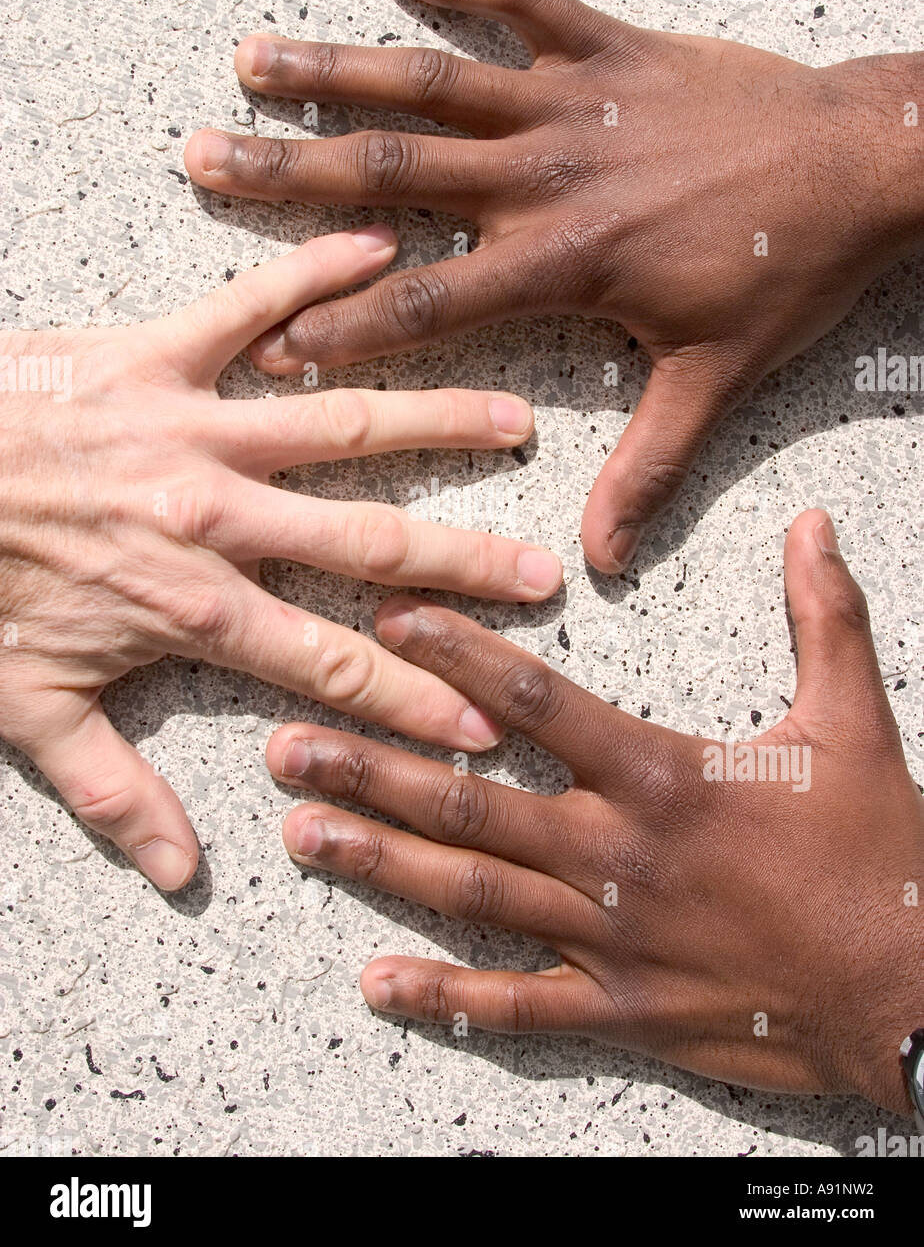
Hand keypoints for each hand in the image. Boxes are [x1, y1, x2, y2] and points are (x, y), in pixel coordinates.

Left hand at [0, 226, 563, 890]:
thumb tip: (181, 873)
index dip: (415, 701)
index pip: (333, 666)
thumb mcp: (28, 709)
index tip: (485, 722)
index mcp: (193, 608)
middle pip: (370, 543)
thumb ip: (114, 790)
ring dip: (436, 422)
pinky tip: (378, 253)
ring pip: (342, 424)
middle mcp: (217, 518)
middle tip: (543, 574)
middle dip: (465, 565)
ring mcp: (192, 429)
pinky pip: (248, 307)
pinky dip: (313, 275)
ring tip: (514, 422)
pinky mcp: (152, 354)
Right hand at [184, 0, 923, 573]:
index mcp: (565, 262)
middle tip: (205, 158)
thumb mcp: (716, 379)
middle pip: (397, 177)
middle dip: (292, 171)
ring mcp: (575, 103)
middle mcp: (549, 176)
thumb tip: (605, 558)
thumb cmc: (787, 271)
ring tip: (255, 58)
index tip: (269, 339)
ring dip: (341, 69)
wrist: (865, 164)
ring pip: (438, 81)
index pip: (430, 301)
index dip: (347, 324)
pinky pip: (526, 3)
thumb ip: (650, 466)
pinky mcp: (611, 49)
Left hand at [271, 510, 922, 1114]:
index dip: (454, 655)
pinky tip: (377, 985)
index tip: (386, 620)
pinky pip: (515, 1007)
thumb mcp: (858, 721)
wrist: (909, 989)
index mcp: (661, 775)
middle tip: (287, 743)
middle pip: (469, 800)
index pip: (535, 701)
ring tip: (302, 833)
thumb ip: (823, 618)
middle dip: (370, 767)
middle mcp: (614, 853)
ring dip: (380, 860)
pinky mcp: (618, 1009)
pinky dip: (444, 997)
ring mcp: (606, 938)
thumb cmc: (877, 855)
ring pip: (470, 892)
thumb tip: (812, 526)